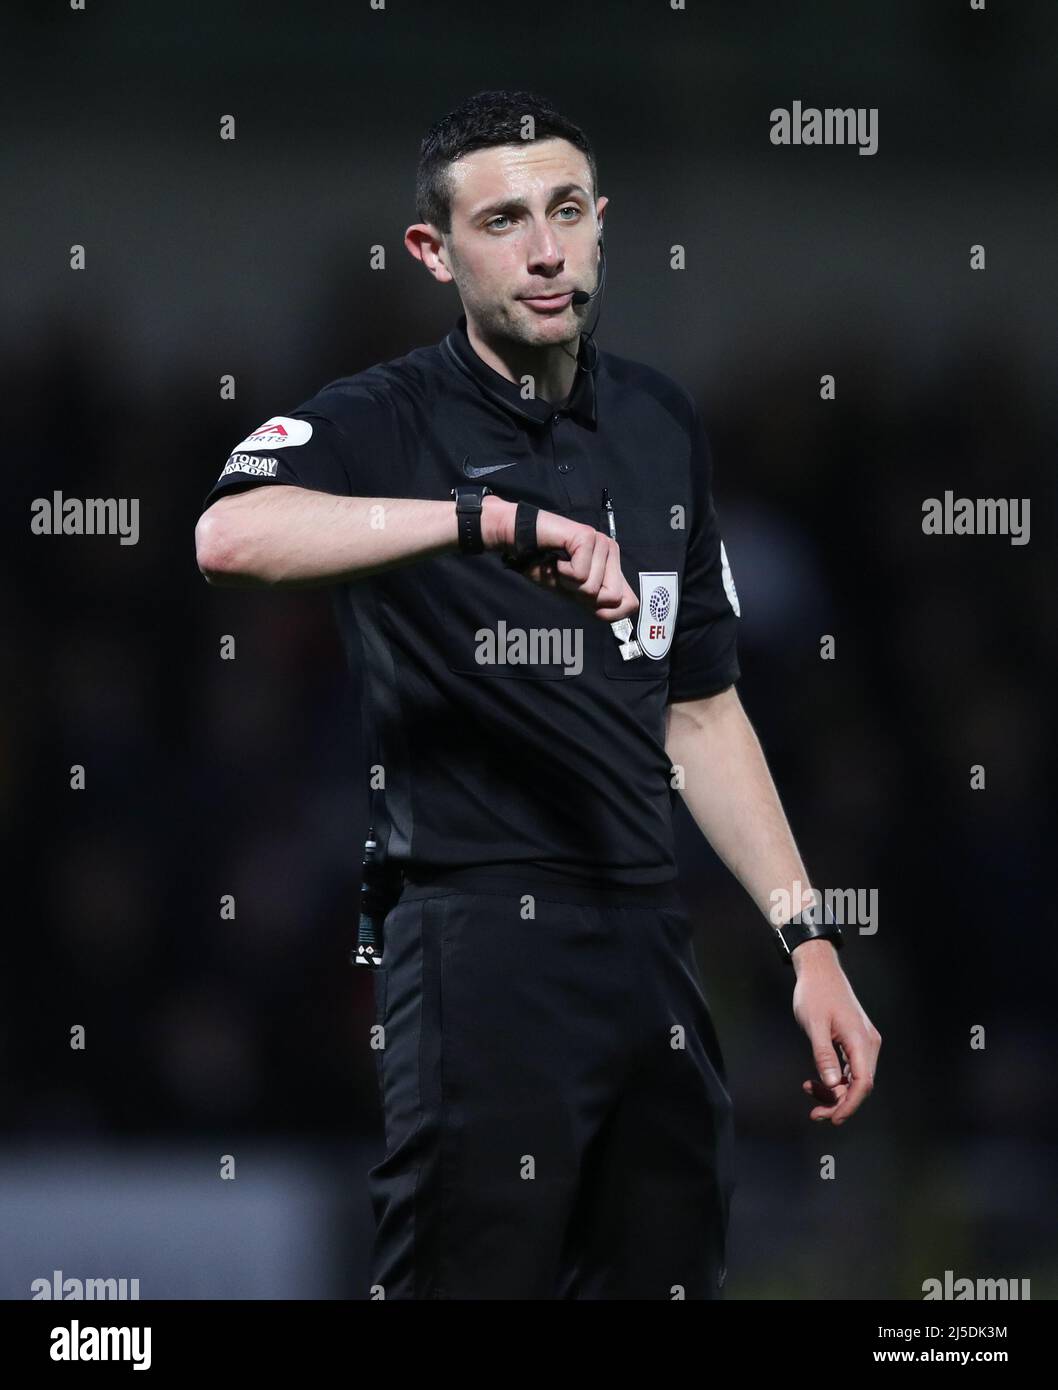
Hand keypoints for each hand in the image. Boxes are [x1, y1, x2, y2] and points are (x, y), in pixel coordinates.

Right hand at [482, 496, 638, 621]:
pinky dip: (561, 573)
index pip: (628, 601)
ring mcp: (601, 542)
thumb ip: (601, 602)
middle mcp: (611, 550)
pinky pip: (580, 575)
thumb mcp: (575, 592)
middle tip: (567, 577)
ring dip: (567, 583)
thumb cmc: (545, 566)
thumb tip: (631, 608)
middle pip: (612, 597)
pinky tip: (555, 558)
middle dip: (583, 595)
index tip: (579, 591)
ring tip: (558, 566)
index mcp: (613, 564)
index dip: (604, 608)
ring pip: (592, 588)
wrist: (520, 543)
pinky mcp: (587, 537)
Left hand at [790, 941, 881, 1124]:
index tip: (832, 1118)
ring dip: (835, 1092)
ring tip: (808, 1090)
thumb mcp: (814, 1024)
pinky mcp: (855, 1040)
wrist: (819, 969)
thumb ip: (824, 1055)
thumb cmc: (815, 993)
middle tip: (814, 1114)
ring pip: (854, 1079)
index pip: (863, 1083)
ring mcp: (863, 1042)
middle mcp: (868, 1043)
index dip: (849, 1105)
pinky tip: (815, 1081)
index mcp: (861, 1040)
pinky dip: (835, 1079)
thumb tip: (833, 1085)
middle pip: (860, 1085)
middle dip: (839, 1102)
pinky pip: (849, 1069)